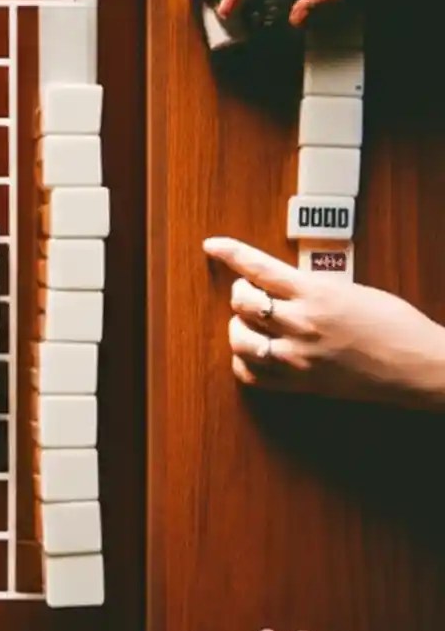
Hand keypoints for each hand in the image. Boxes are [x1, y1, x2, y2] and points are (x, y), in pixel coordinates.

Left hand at [205, 237, 444, 405]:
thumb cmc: (395, 324)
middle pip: (241, 301)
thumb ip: (311, 288)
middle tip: (252, 293)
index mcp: (315, 293)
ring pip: (238, 338)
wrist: (418, 365)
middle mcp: (300, 323)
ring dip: (238, 326)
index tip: (212, 245)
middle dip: (241, 292)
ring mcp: (296, 357)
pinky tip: (255, 353)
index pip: (258, 268)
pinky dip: (245, 361)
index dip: (231, 253)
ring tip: (252, 324)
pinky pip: (250, 374)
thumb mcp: (350, 290)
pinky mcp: (298, 384)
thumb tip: (280, 286)